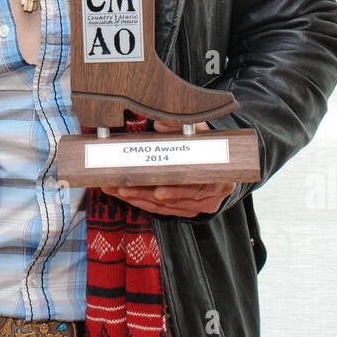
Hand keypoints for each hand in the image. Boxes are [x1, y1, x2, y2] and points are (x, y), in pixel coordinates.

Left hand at [101, 120, 234, 216]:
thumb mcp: (201, 133)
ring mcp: (195, 207)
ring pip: (162, 207)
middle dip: (145, 193)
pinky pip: (159, 210)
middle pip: (173, 200)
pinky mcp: (183, 211)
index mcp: (217, 179)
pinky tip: (125, 194)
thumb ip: (183, 127)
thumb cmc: (208, 147)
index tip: (158, 191)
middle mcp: (208, 198)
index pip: (196, 188)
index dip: (177, 190)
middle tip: (123, 187)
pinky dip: (141, 202)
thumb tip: (161, 125)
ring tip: (116, 188)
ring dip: (138, 198)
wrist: (219, 165)